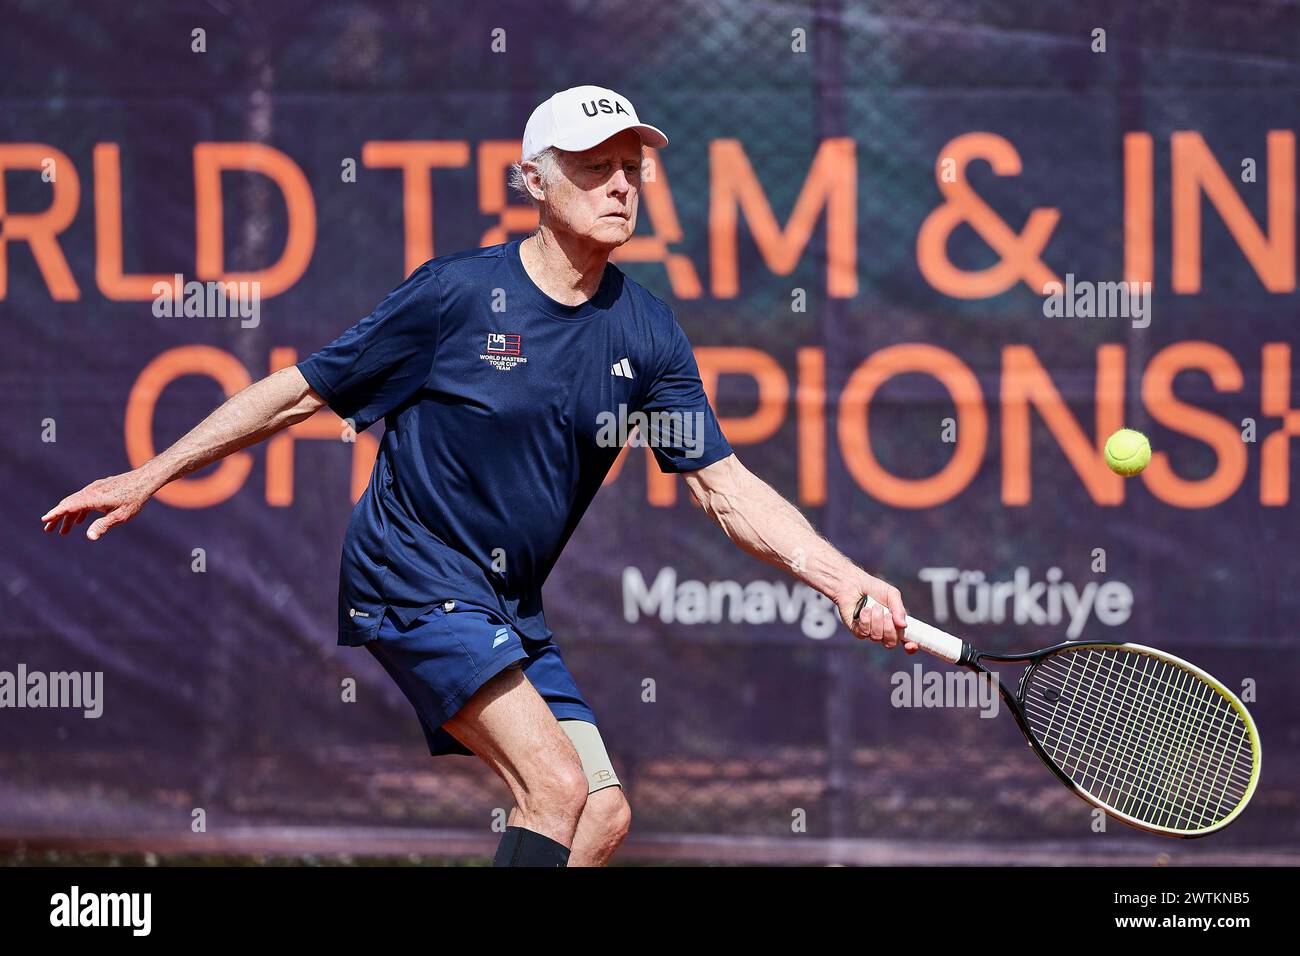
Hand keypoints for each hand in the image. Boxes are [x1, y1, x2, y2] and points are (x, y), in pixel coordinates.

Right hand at [41, 469, 158, 540]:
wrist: (144, 480)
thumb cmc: (134, 499)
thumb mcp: (121, 516)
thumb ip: (104, 525)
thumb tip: (89, 537)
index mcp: (92, 498)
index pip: (68, 506)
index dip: (55, 514)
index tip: (44, 520)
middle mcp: (90, 491)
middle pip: (69, 505)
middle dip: (58, 518)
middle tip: (49, 531)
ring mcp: (95, 488)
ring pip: (77, 503)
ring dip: (69, 517)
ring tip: (64, 531)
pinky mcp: (100, 488)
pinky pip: (85, 500)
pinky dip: (79, 511)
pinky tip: (81, 521)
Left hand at [837, 574, 917, 652]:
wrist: (853, 584)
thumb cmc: (874, 588)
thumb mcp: (891, 594)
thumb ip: (899, 609)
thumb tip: (903, 625)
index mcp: (896, 623)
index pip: (907, 640)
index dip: (910, 646)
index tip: (910, 645)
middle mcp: (884, 630)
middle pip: (891, 642)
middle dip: (890, 629)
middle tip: (887, 614)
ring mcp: (870, 632)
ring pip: (877, 637)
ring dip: (877, 621)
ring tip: (875, 607)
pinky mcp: (857, 630)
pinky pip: (864, 633)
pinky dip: (865, 620)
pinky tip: (864, 610)